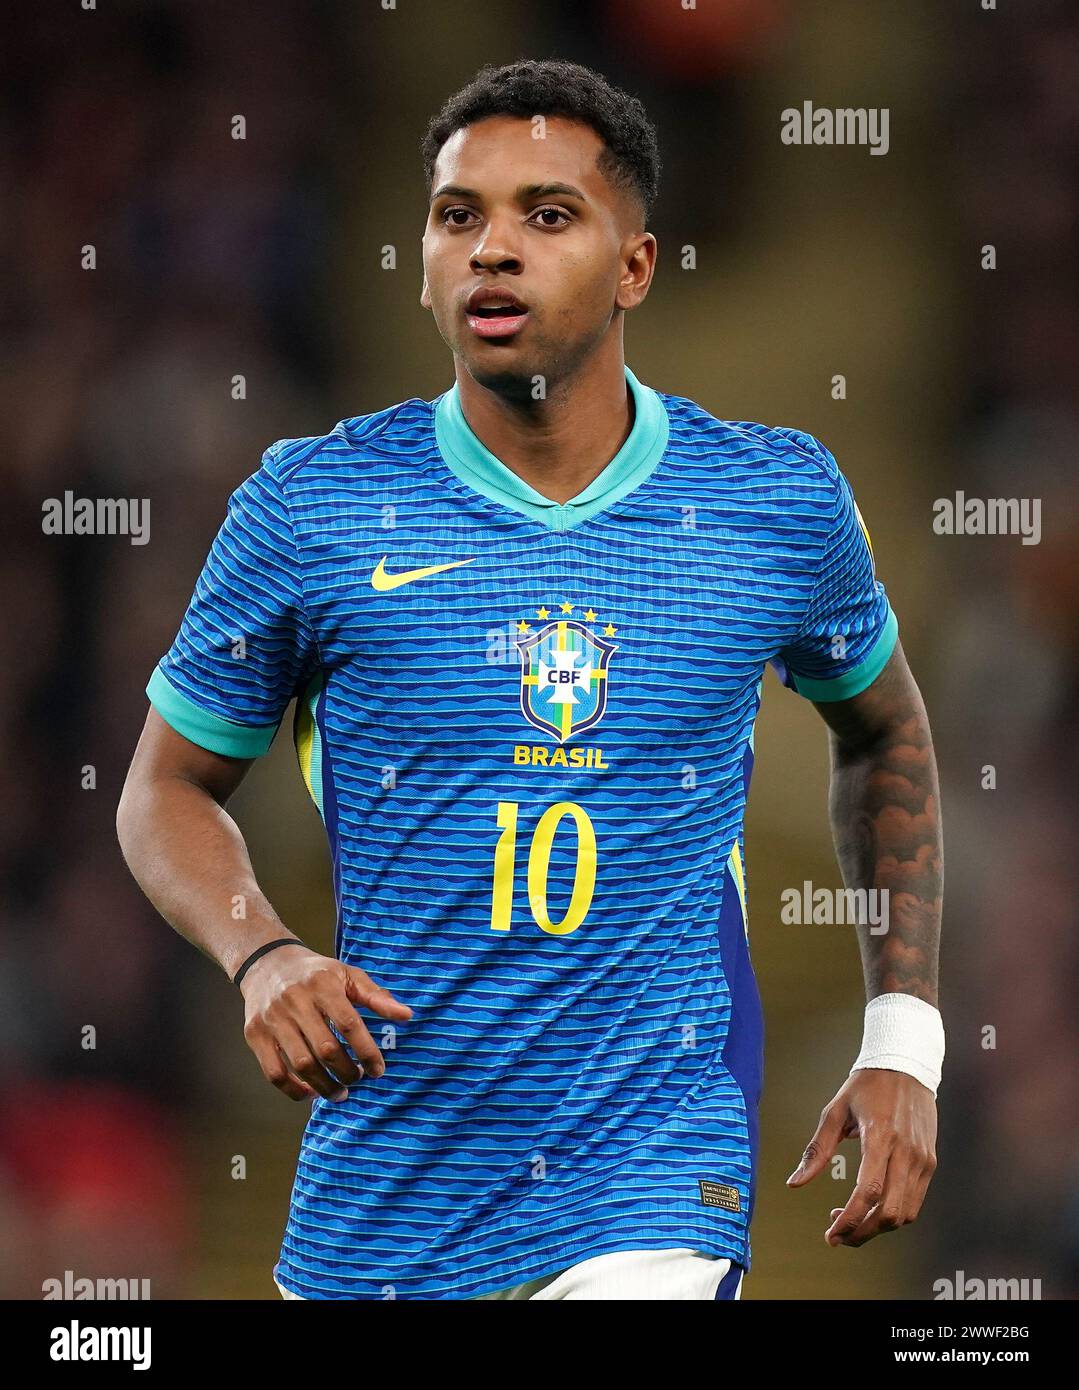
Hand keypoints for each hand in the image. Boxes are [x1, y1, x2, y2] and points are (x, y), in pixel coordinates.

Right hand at [239, 946, 412, 1102]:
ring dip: (325, 1086)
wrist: (267, 963)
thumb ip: (376, 997)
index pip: (349, 1024)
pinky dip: (294, 1090)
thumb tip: (407, 1016)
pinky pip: (274, 1072)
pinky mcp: (254, 1034)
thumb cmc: (316, 974)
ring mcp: (272, 1019)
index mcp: (322, 984)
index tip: (378, 1070)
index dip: (367, 1051)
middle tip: (357, 1079)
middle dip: (347, 1072)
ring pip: (302, 1064)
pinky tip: (310, 1092)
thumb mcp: (347, 975)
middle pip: (326, 1049)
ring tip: (340, 1092)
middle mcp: (295, 1000)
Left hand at [786, 1068, 937, 1246]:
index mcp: (880, 1137)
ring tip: (851, 1221)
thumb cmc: (866, 1087)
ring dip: (877, 1227)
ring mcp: (922, 1160)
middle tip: (838, 1236)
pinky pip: (914, 1202)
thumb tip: (794, 1183)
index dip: (849, 1220)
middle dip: (861, 1233)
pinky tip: (871, 1207)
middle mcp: (906, 1152)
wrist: (906, 1066)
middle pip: (889, 1212)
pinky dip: (892, 1214)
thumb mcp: (834, 1111)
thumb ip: (816, 1150)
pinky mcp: (930, 1163)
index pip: (868, 1191)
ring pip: (905, 1213)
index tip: (831, 1234)